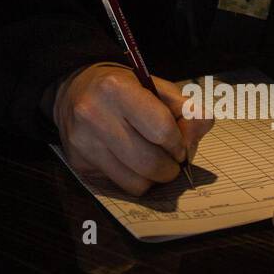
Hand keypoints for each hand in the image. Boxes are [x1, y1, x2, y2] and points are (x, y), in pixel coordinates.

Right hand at [52, 63, 214, 195]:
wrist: (75, 89)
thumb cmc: (125, 88)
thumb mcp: (157, 87)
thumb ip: (186, 109)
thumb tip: (199, 133)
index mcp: (116, 88)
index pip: (161, 130)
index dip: (179, 143)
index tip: (179, 144)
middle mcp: (93, 114)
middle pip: (150, 163)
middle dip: (171, 168)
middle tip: (172, 160)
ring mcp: (82, 141)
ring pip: (136, 182)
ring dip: (154, 178)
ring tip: (153, 161)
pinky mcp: (78, 162)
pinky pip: (120, 186)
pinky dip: (134, 179)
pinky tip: (131, 162)